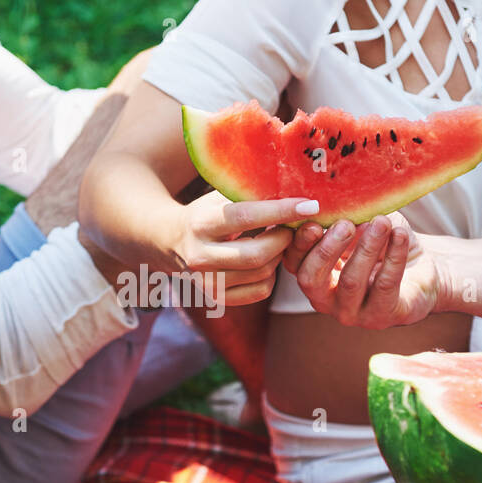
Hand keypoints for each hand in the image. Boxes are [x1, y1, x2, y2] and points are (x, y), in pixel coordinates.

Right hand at [172, 191, 320, 305]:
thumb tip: (294, 184)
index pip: (246, 217)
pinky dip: (272, 275)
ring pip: (262, 273)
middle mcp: (200, 256)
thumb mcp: (219, 197)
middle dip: (284, 239)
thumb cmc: (206, 213)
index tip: (310, 205)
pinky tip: (266, 261)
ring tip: (277, 241)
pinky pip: (261, 291)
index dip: (282, 211)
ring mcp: (207, 281)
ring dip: (279, 256)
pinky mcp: (217, 298)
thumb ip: (249, 193)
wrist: (171, 242)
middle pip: (257, 254)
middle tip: (292, 227)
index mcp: (200, 223)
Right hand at [283, 213, 440, 328]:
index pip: (294, 262)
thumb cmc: (384, 245)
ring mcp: (352, 312)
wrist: (422, 270)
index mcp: (313, 274)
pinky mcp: (382, 316)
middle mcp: (326, 298)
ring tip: (381, 223)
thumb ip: (347, 216)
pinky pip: (385, 285)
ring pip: (351, 281)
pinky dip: (394, 256)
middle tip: (346, 225)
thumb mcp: (362, 226)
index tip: (314, 222)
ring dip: (366, 248)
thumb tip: (338, 198)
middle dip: (327, 249)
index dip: (300, 243)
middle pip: (312, 278)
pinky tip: (400, 234)